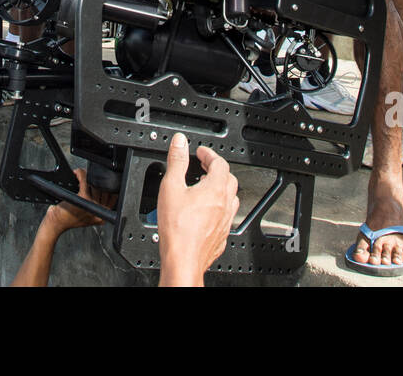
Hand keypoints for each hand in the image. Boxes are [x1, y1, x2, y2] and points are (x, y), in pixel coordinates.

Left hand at [42, 168, 115, 233]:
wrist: (56, 224)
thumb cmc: (67, 219)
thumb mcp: (86, 218)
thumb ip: (96, 209)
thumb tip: (100, 191)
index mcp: (102, 217)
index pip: (113, 197)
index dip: (107, 187)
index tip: (100, 183)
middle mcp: (100, 211)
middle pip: (105, 188)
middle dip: (97, 180)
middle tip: (88, 178)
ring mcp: (92, 205)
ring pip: (95, 183)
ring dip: (87, 176)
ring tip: (81, 176)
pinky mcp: (83, 198)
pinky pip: (85, 180)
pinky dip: (81, 174)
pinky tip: (77, 174)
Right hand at [157, 133, 238, 286]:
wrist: (183, 260)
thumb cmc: (177, 228)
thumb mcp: (171, 187)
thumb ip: (177, 161)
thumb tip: (180, 142)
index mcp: (215, 189)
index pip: (220, 163)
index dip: (210, 154)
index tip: (201, 152)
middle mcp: (225, 204)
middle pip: (229, 179)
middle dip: (217, 169)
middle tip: (204, 166)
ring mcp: (225, 221)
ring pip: (231, 198)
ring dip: (222, 188)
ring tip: (208, 186)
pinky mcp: (222, 235)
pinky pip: (227, 216)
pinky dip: (220, 208)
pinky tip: (209, 211)